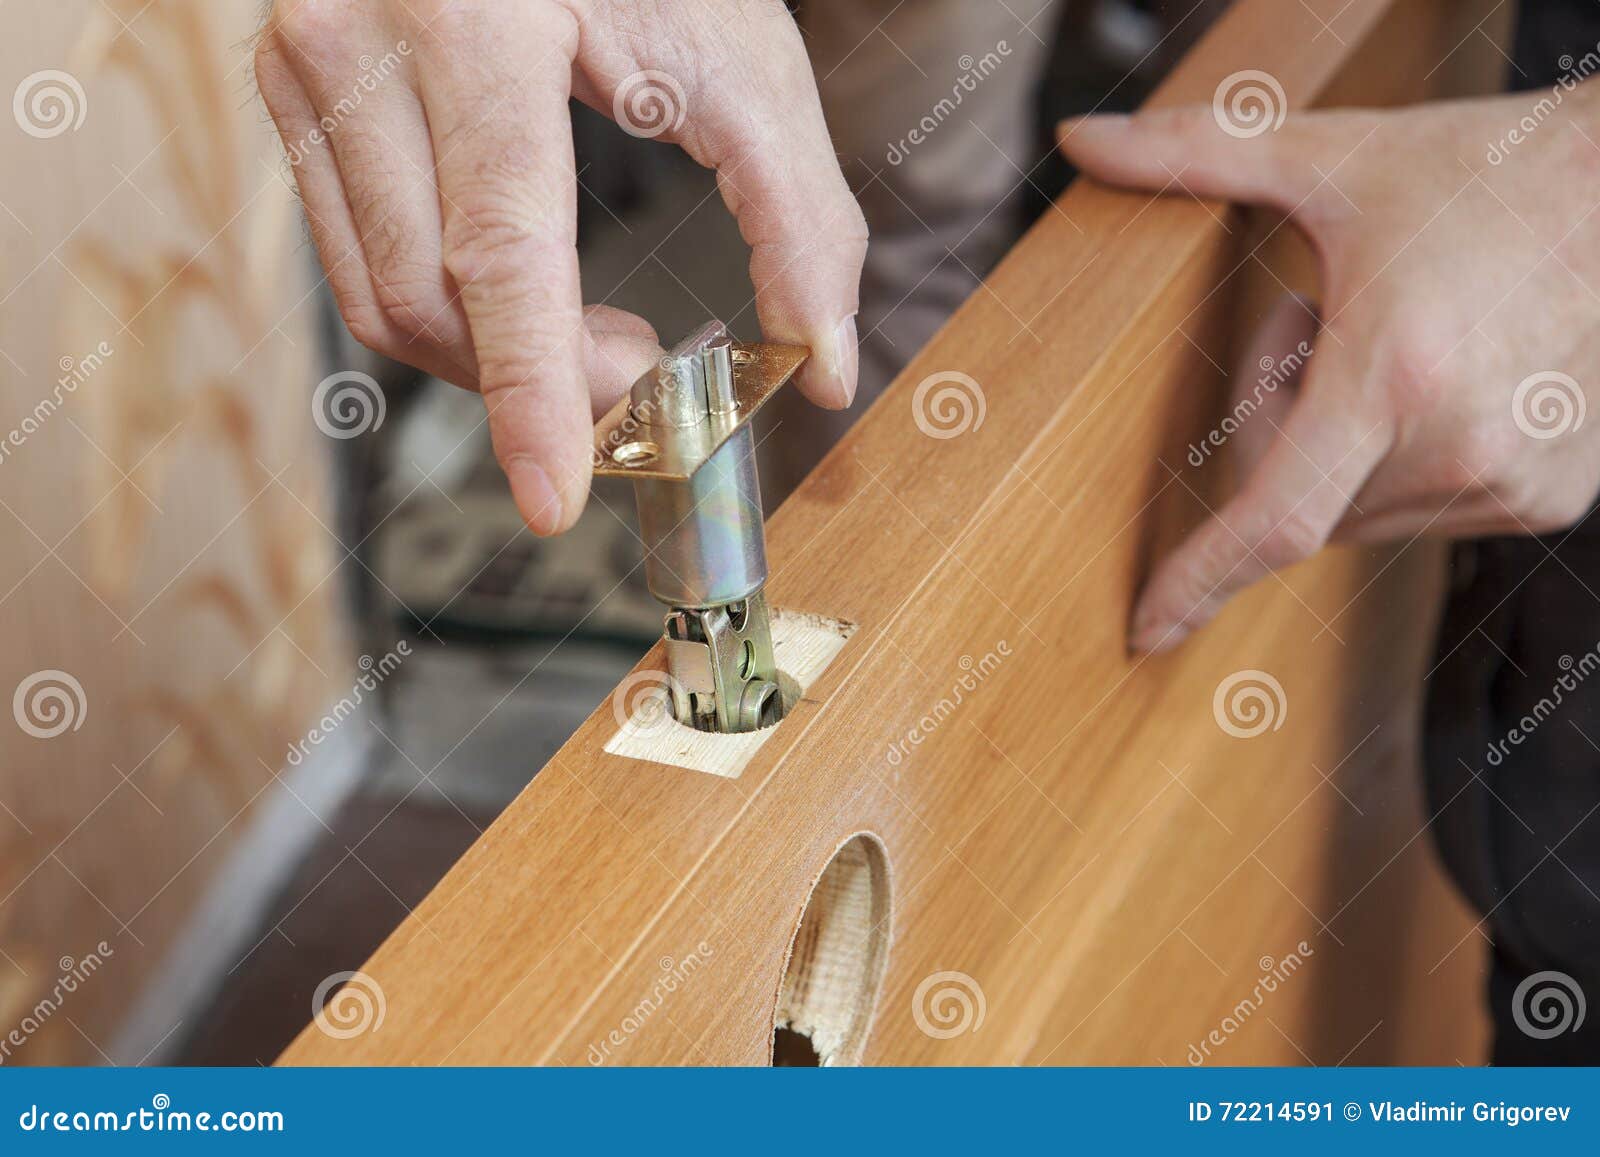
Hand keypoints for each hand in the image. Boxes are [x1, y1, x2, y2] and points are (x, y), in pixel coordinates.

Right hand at [257, 0, 865, 533]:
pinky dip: (451, 317)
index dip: (531, 394)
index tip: (553, 499)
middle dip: (542, 384)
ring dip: (497, 363)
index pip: (499, 254)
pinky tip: (529, 301)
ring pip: (383, 301)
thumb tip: (827, 367)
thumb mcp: (743, 58)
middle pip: (432, 299)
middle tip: (647, 375)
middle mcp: (360, 42)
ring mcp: (308, 72)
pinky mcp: (297, 102)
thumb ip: (801, 215)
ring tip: (601, 340)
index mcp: (474, 21)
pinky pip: (359, 262)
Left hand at [1059, 83, 1599, 652]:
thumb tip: (1078, 140)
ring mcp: (1514, 483)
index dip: (1200, 579)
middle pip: (1300, 496)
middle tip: (1316, 322)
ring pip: (1357, 512)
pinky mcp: (1550, 500)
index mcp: (1395, 375)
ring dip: (1341, 446)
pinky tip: (1447, 377)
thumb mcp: (1330, 159)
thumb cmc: (1481, 174)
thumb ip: (1193, 154)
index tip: (1146, 630)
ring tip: (1400, 340)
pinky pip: (1423, 510)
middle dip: (1277, 421)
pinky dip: (1403, 459)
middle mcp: (1461, 447)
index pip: (1273, 520)